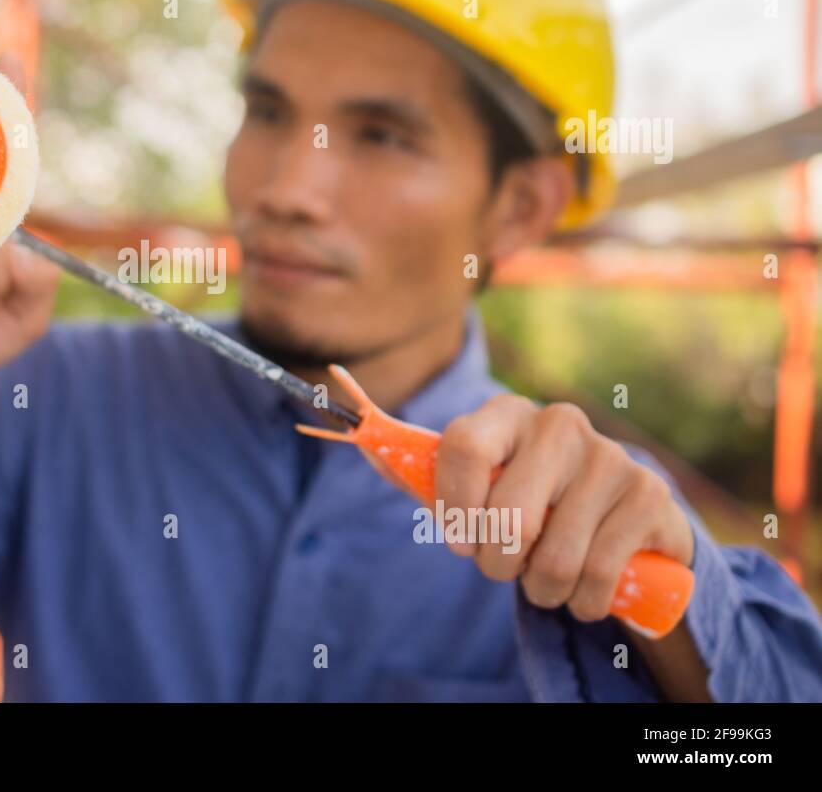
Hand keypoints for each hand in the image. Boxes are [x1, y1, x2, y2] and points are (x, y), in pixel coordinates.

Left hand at [434, 395, 694, 621]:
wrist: (617, 521)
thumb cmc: (527, 502)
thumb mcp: (473, 485)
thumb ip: (417, 470)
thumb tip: (364, 447)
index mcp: (506, 414)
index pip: (463, 446)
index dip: (456, 507)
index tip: (461, 544)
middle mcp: (559, 423)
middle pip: (508, 515)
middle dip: (499, 564)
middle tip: (505, 568)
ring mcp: (610, 455)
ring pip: (555, 556)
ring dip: (543, 590)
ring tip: (545, 582)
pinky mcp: (650, 494)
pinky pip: (600, 573)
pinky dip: (584, 601)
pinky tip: (584, 591)